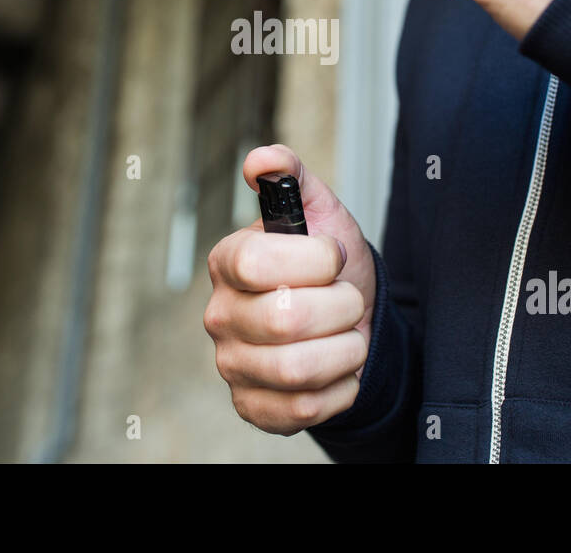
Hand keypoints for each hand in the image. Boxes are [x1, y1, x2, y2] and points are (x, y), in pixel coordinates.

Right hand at [204, 144, 374, 434]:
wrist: (350, 319)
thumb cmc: (330, 265)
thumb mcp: (320, 212)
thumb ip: (292, 175)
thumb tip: (261, 159)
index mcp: (228, 261)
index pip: (259, 262)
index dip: (314, 260)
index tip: (333, 257)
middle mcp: (220, 314)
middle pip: (285, 320)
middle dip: (340, 307)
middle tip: (348, 299)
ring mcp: (232, 364)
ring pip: (297, 371)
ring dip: (345, 350)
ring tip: (348, 334)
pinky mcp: (253, 407)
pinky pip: (302, 410)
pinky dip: (339, 388)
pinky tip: (339, 367)